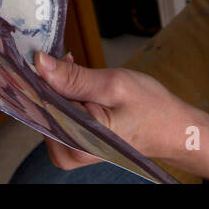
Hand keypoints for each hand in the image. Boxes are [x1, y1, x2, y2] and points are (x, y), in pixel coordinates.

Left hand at [34, 51, 208, 180]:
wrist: (173, 128)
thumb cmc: (150, 108)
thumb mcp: (113, 85)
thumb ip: (74, 78)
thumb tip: (40, 63)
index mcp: (79, 142)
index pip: (40, 106)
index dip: (35, 78)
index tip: (36, 55)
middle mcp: (70, 153)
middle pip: (41, 110)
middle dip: (48, 82)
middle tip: (65, 60)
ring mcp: (72, 151)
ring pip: (48, 113)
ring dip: (56, 88)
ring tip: (75, 71)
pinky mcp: (75, 144)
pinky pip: (58, 117)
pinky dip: (63, 98)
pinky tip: (76, 84)